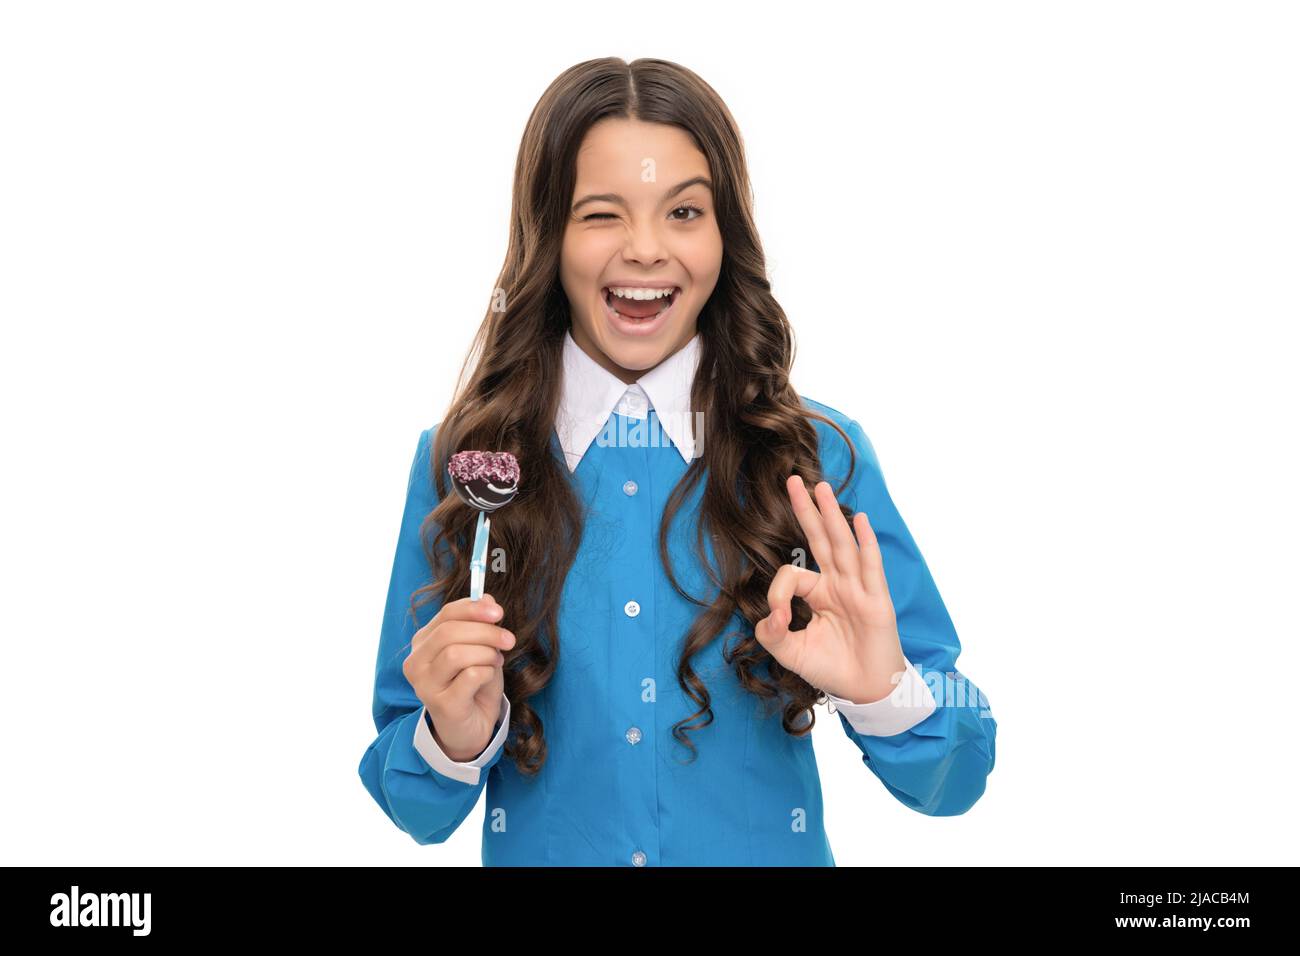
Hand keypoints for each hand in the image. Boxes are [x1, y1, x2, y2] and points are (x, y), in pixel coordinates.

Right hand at [403, 592, 514, 760]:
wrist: (471, 728)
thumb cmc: (473, 685)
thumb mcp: (479, 649)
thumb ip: (480, 624)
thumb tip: (488, 598)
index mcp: (423, 643)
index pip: (446, 614)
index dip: (474, 609)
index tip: (499, 612)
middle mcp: (416, 663)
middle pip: (449, 632)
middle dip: (486, 632)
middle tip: (508, 640)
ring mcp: (425, 685)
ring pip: (457, 653)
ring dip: (486, 654)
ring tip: (496, 661)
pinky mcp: (441, 704)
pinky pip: (470, 676)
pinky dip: (486, 672)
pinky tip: (487, 679)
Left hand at [755, 476, 907, 703]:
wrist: (866, 691)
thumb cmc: (832, 669)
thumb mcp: (790, 652)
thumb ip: (771, 633)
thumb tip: (770, 613)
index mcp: (818, 593)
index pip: (793, 573)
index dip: (778, 591)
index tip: (777, 618)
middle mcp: (838, 584)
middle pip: (820, 539)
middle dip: (807, 509)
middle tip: (793, 479)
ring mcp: (859, 589)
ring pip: (843, 545)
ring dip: (832, 515)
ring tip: (821, 488)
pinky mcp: (876, 601)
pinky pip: (871, 567)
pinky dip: (865, 543)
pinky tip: (860, 520)